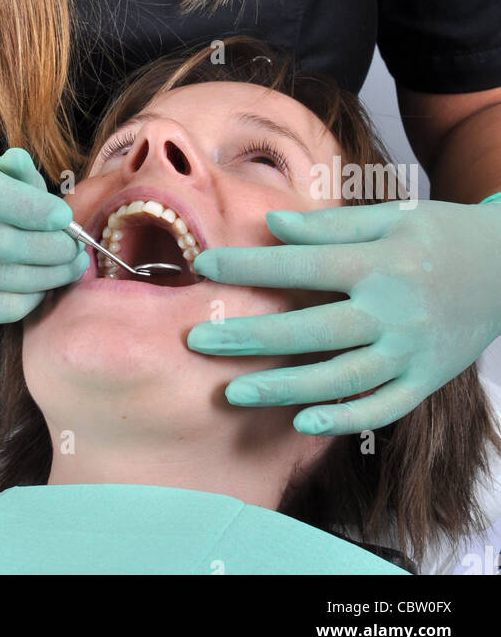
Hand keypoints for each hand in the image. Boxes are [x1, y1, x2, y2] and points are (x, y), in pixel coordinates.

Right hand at [0, 148, 87, 336]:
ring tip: (70, 266)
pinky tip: (42, 286)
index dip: (29, 207)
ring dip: (48, 275)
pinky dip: (29, 298)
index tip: (64, 217)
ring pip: (1, 278)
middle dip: (50, 247)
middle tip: (76, 248)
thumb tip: (19, 161)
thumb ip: (15, 173)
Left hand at [185, 198, 500, 433]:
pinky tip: (302, 421)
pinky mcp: (426, 380)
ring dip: (283, 388)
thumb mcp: (391, 216)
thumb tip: (272, 223)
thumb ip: (330, 223)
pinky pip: (382, 407)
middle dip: (250, 337)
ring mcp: (411, 352)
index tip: (205, 266)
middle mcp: (394, 311)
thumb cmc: (440, 233)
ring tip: (232, 392)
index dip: (251, 267)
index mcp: (380, 263)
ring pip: (340, 379)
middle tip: (197, 341)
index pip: (303, 266)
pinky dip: (343, 417)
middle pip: (312, 331)